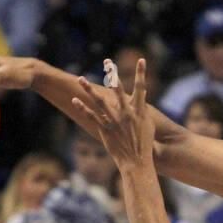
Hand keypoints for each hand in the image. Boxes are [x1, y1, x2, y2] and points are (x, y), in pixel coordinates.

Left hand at [71, 57, 154, 171]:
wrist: (137, 162)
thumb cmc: (144, 144)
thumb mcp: (148, 125)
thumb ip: (143, 108)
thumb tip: (143, 94)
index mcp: (139, 111)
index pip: (141, 88)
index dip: (141, 73)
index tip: (141, 59)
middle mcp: (126, 113)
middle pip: (118, 89)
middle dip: (112, 74)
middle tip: (106, 61)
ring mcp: (114, 121)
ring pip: (99, 101)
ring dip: (88, 89)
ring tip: (80, 78)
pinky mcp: (105, 129)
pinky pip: (91, 116)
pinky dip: (83, 108)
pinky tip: (75, 100)